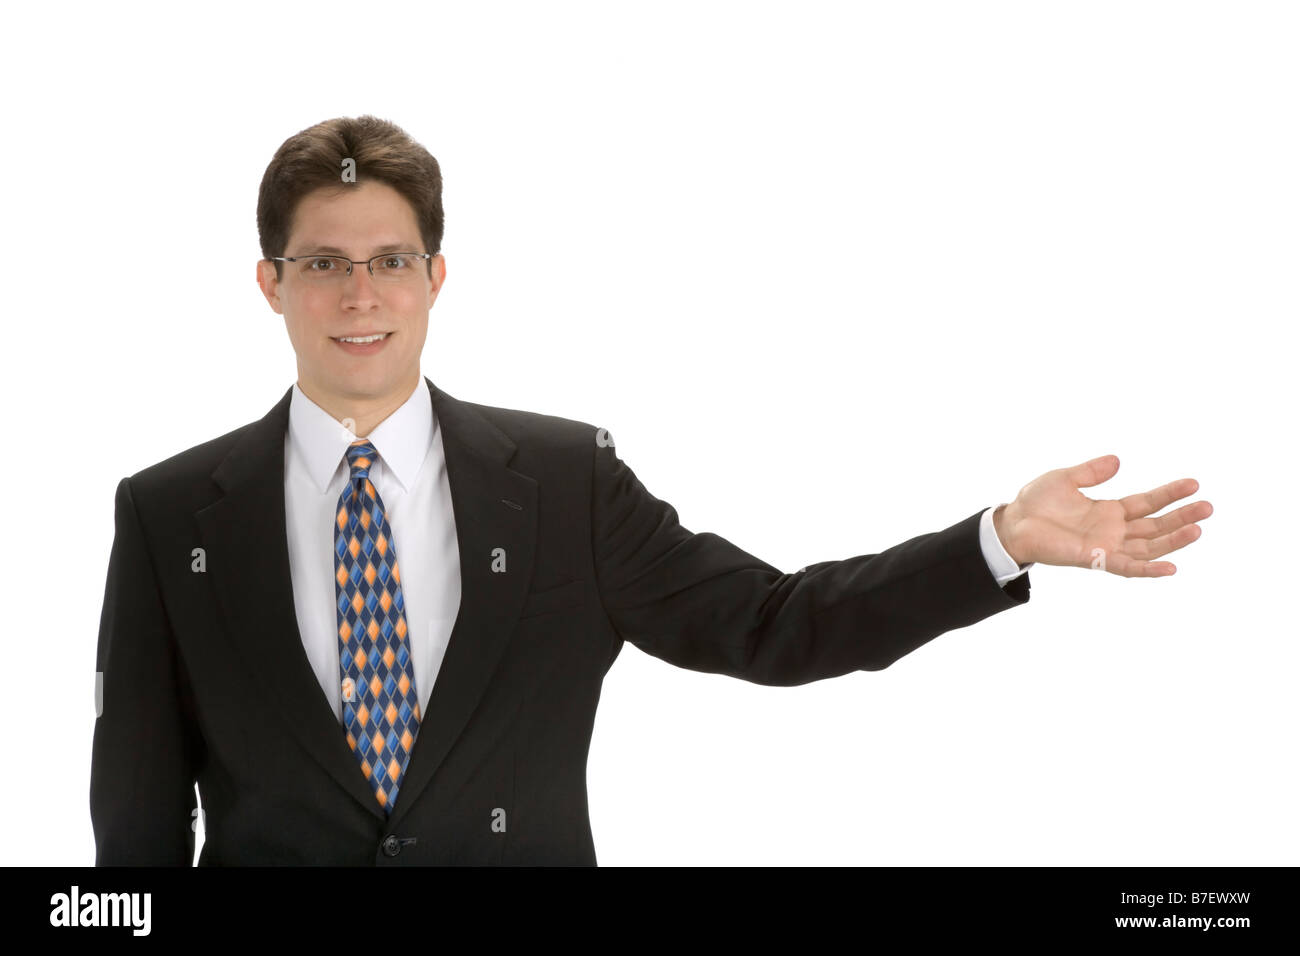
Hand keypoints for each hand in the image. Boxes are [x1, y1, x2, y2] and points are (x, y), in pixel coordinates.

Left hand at [993, 455, 1211, 577]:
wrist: (1013, 522)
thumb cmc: (1035, 503)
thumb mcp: (1066, 478)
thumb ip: (1092, 471)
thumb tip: (1118, 460)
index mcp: (1108, 511)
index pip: (1147, 503)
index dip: (1169, 494)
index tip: (1193, 484)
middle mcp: (1112, 531)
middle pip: (1156, 525)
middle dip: (1182, 516)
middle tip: (1208, 507)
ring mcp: (1106, 546)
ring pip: (1149, 546)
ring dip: (1174, 540)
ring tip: (1198, 528)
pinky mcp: (1096, 559)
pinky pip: (1127, 567)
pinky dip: (1149, 569)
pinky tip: (1171, 567)